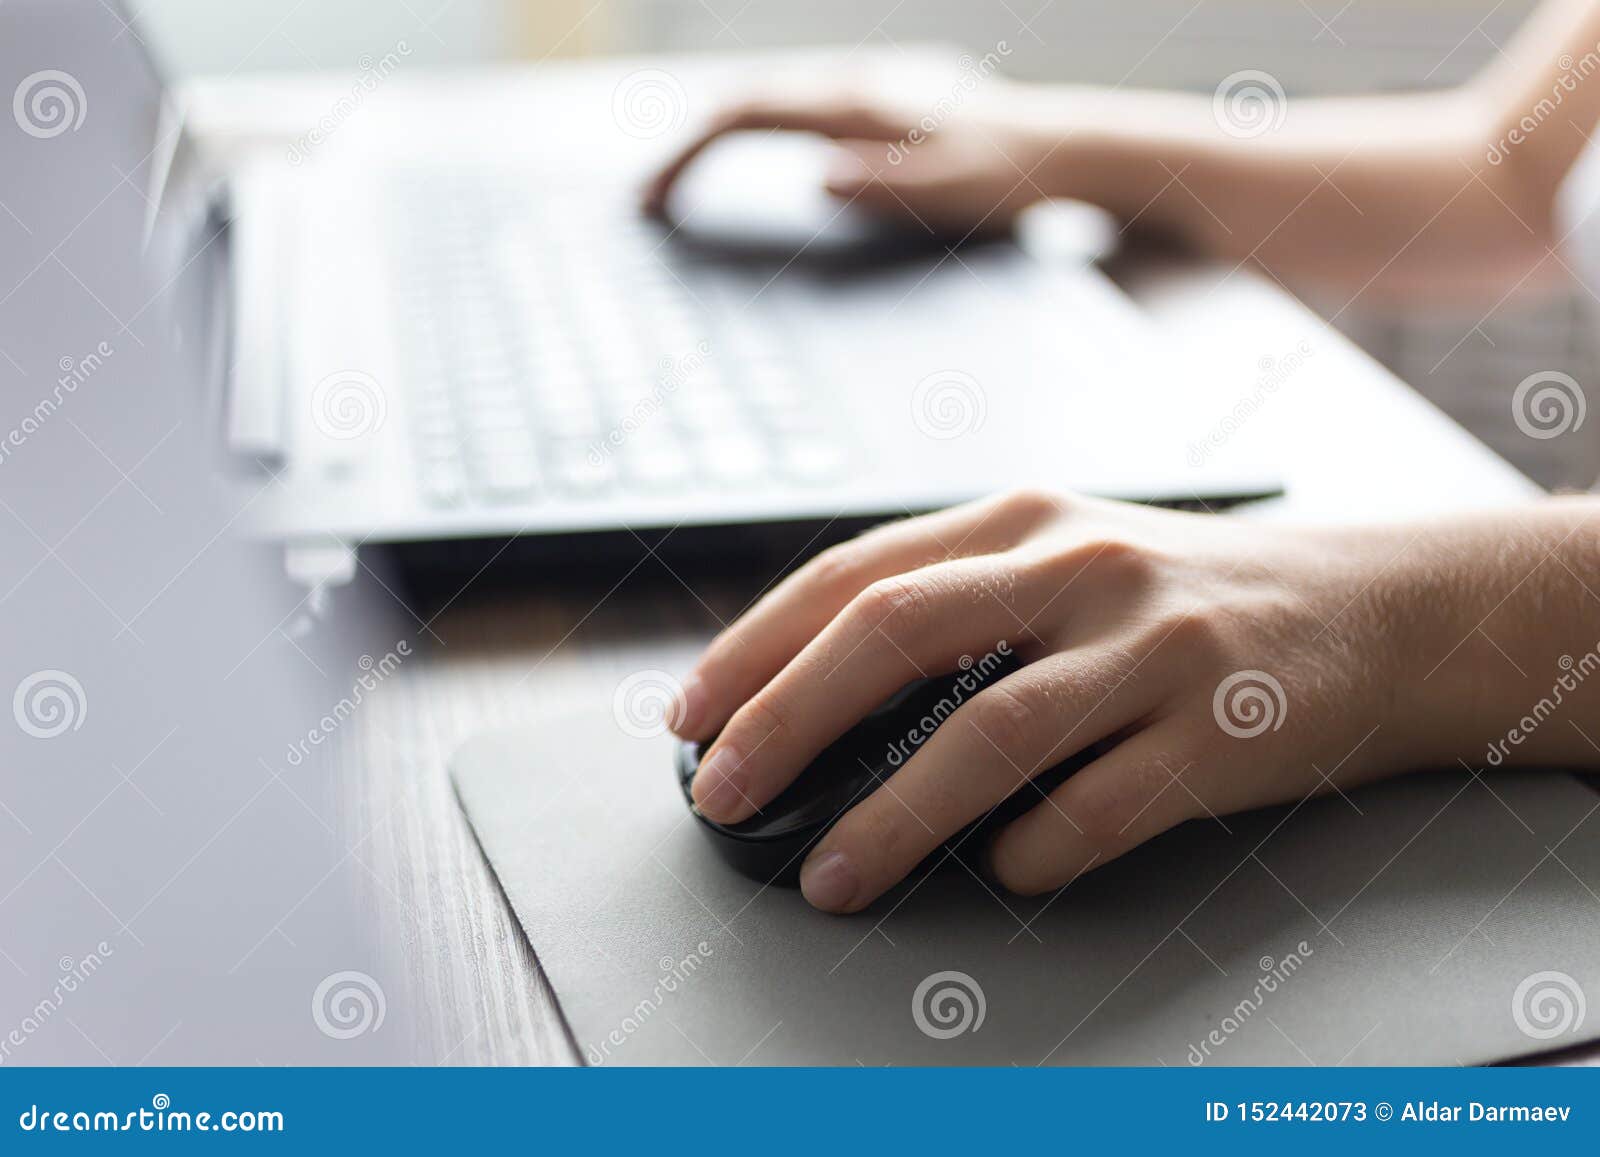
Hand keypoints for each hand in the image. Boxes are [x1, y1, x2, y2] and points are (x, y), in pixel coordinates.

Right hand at [640, 76, 1050, 233]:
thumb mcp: (948, 192)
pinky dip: (754, 132)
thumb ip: (882, 185)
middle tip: (648, 198)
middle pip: (743, 99)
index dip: (688, 152)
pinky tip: (752, 159)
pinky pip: (795, 109)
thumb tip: (817, 177)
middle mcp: (851, 85)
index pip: (745, 115)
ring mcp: (863, 89)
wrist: (1058, 147)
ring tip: (680, 182)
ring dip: (715, 135)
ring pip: (767, 98)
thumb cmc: (1005, 178)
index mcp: (855, 105)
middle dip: (686, 145)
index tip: (654, 198)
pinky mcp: (876, 103)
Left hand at [674, 490, 1483, 911]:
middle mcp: (1078, 566)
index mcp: (1021, 519)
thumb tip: (809, 699)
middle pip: (895, 635)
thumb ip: (957, 602)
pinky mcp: (1221, 728)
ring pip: (990, 731)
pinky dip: (1034, 850)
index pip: (854, 574)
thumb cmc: (1187, 595)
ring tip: (830, 875)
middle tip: (724, 792)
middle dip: (786, 718)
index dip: (757, 646)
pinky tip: (1001, 872)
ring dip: (892, 814)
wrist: (1375, 608)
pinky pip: (1102, 806)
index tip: (692, 718)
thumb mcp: (1067, 558)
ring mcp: (1153, 645)